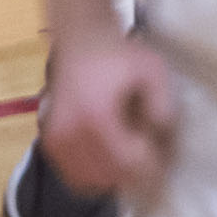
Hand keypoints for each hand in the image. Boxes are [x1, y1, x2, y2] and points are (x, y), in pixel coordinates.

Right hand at [40, 31, 178, 198]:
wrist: (79, 36)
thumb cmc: (117, 52)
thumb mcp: (152, 70)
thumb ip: (163, 107)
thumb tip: (164, 143)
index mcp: (95, 117)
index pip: (129, 163)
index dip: (153, 166)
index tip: (166, 156)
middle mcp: (70, 133)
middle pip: (112, 176)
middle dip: (137, 172)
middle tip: (152, 156)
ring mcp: (57, 140)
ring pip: (93, 180)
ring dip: (115, 176)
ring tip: (130, 156)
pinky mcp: (51, 142)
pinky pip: (74, 176)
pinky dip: (94, 176)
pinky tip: (108, 161)